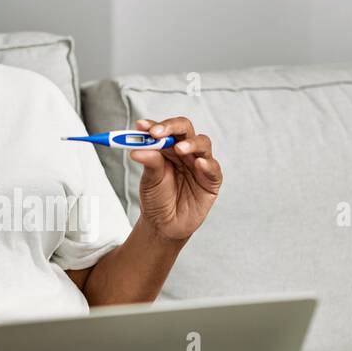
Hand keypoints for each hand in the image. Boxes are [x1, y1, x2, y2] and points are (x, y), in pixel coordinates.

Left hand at [130, 117, 221, 241]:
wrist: (164, 225)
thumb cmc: (157, 199)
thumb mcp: (149, 180)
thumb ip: (149, 162)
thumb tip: (138, 149)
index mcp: (168, 148)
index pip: (165, 129)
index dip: (155, 125)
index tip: (142, 126)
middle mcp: (185, 152)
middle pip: (185, 129)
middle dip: (172, 127)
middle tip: (158, 133)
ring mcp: (199, 164)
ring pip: (202, 143)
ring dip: (191, 143)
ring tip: (179, 149)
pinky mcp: (211, 180)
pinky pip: (213, 168)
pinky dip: (206, 164)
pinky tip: (198, 164)